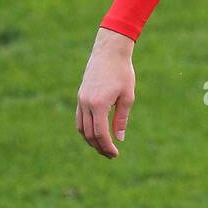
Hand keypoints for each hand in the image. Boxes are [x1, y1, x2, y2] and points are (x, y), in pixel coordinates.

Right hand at [75, 27, 135, 157]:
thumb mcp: (127, 97)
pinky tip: (95, 134)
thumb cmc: (122, 72)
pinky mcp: (80, 96)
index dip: (107, 146)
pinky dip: (85, 129)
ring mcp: (81, 99)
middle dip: (99, 147)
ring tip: (102, 148)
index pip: (100, 133)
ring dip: (90, 140)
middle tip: (111, 155)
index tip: (115, 154)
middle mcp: (86, 103)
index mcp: (99, 104)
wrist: (109, 51)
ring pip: (81, 127)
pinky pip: (79, 118)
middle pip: (89, 133)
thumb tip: (119, 139)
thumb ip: (121, 119)